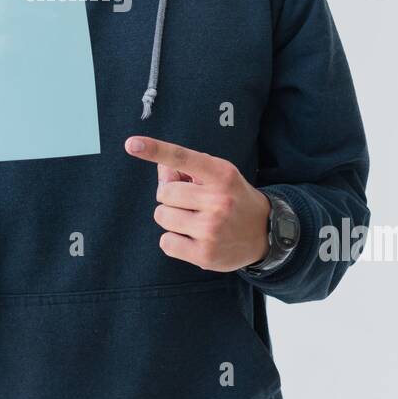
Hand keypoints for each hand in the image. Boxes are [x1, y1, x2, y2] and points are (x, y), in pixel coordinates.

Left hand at [124, 136, 270, 272]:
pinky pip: (166, 242)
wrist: (265, 232)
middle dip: (171, 197)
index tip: (132, 143)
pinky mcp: (205, 254)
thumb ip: (187, 168)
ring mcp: (211, 229)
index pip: (183, 158)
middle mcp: (218, 201)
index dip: (155, 149)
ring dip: (172, 218)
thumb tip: (159, 165)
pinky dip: (173, 240)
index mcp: (221, 174)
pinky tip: (192, 238)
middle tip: (192, 202)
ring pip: (162, 216)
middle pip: (164, 193)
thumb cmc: (233, 198)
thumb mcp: (218, 175)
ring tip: (194, 220)